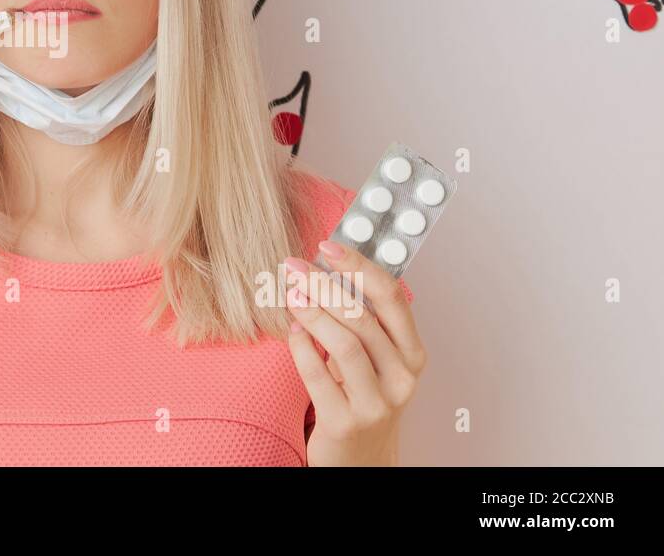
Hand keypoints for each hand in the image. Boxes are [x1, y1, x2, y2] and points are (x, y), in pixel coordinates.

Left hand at [282, 240, 426, 465]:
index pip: (392, 297)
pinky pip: (318, 375)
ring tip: (291, 293)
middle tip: (295, 266)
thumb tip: (327, 266)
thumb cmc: (363, 397)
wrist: (360, 458)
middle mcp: (402, 378)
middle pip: (364, 318)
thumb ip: (363, 319)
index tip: (329, 246)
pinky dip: (300, 347)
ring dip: (312, 312)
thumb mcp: (376, 358)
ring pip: (344, 344)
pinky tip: (291, 330)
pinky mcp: (347, 422)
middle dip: (325, 285)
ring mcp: (377, 403)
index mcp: (412, 354)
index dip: (360, 266)